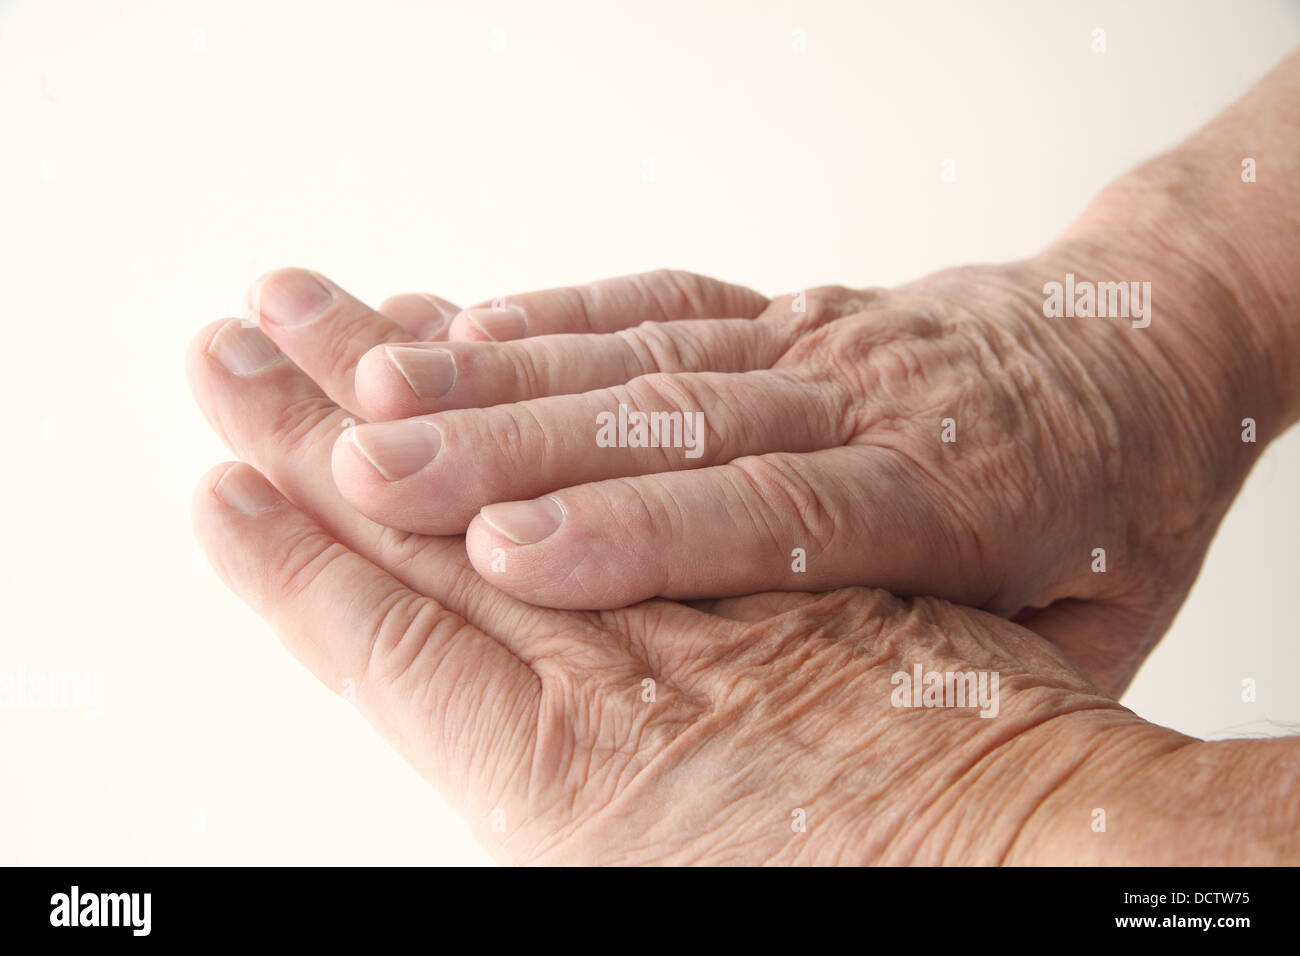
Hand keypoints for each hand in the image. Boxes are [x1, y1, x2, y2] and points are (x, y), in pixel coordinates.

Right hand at [245, 257, 1265, 696]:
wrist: (1142, 349)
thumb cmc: (1110, 507)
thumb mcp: (1093, 624)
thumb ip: (980, 671)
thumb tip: (867, 756)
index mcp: (948, 496)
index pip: (774, 517)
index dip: (638, 533)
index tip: (508, 555)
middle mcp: (867, 402)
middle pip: (677, 421)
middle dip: (512, 449)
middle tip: (371, 471)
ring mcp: (819, 342)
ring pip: (644, 353)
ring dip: (498, 373)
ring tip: (368, 391)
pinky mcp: (788, 309)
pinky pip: (663, 303)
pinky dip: (558, 315)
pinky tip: (461, 327)